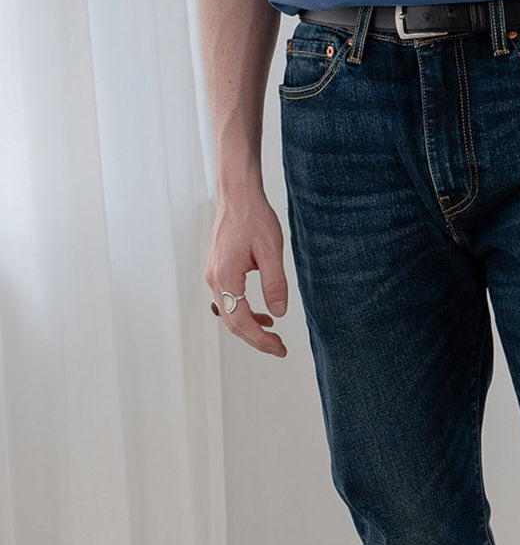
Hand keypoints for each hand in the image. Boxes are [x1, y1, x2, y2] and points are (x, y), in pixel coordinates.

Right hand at [207, 188, 287, 356]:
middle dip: (256, 339)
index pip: (241, 320)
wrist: (238, 196)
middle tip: (279, 349)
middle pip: (232, 323)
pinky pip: (229, 301)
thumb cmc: (253, 217)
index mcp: (226, 277)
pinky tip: (263, 315)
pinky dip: (245, 313)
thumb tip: (279, 312)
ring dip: (250, 328)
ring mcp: (215, 275)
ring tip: (273, 336)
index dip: (260, 339)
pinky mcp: (219, 271)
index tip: (279, 348)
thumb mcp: (271, 251)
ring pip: (229, 314)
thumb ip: (275, 284)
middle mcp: (215, 279)